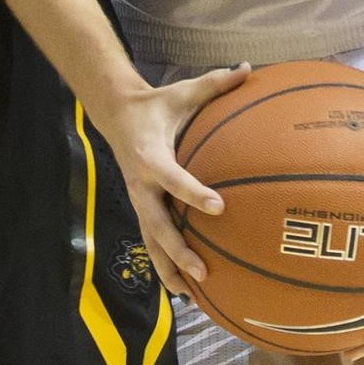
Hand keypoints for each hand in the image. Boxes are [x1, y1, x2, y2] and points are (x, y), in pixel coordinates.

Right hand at [88, 63, 251, 297]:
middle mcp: (141, 185)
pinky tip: (183, 290)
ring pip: (151, 242)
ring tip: (192, 295)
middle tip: (203, 271)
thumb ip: (215, 84)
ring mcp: (138, 201)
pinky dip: (165, 265)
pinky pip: (151, 241)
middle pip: (157, 226)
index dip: (193, 193)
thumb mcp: (182, 92)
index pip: (173, 179)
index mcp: (152, 157)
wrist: (115, 115)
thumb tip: (248, 68)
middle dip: (178, 251)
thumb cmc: (156, 105)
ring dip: (169, 269)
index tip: (218, 208)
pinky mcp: (140, 209)